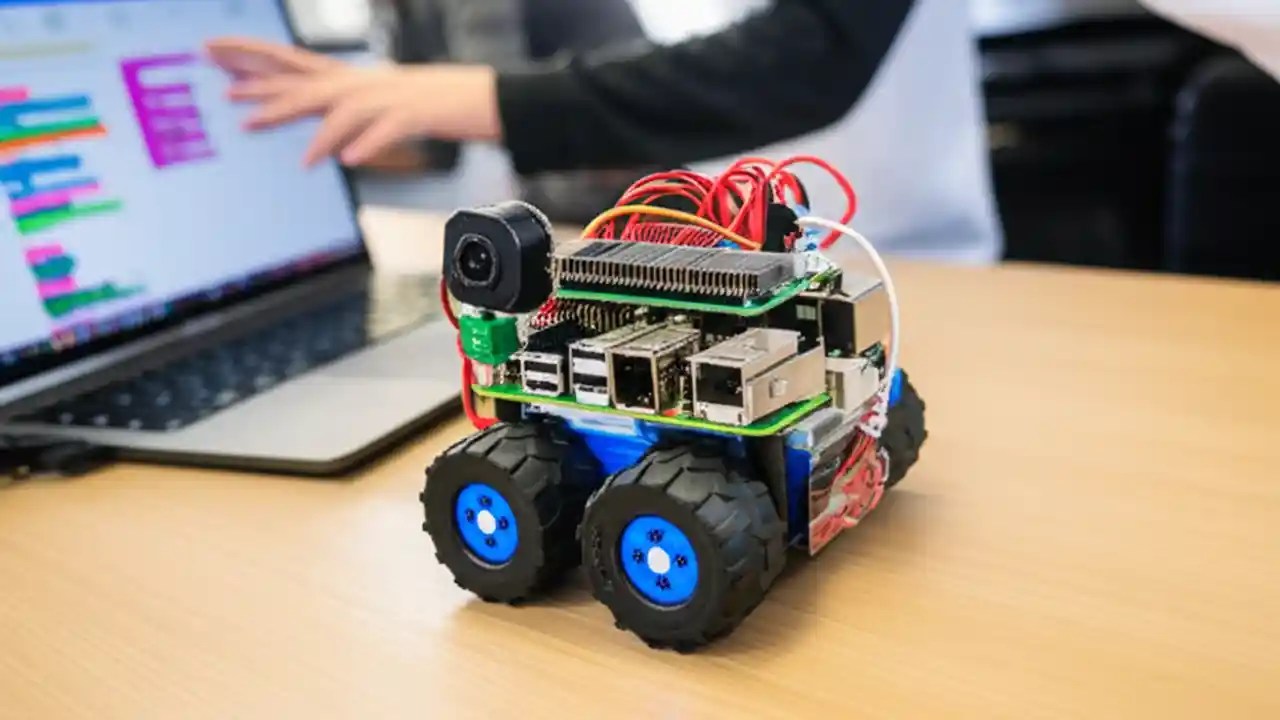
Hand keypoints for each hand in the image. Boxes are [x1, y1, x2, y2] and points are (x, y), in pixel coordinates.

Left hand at [205, 38, 501, 166]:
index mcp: (353, 80)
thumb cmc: (433, 105)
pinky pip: (388, 129)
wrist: (483, 97)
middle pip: (309, 86)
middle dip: (271, 93)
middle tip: (234, 101)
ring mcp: (390, 98)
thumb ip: (350, 121)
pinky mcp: (416, 115)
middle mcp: (364, 84)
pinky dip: (369, 143)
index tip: (213, 55)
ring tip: (304, 158)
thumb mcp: (382, 108)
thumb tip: (329, 143)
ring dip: (322, 133)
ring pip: (346, 110)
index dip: (251, 58)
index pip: (292, 65)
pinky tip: (351, 159)